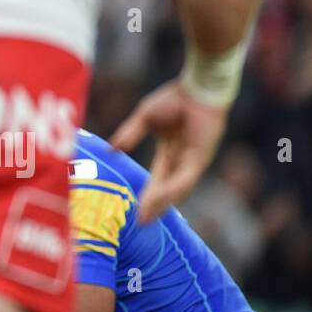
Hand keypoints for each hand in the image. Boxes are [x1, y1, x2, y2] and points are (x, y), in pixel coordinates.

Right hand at [110, 81, 228, 223]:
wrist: (195, 88)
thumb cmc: (174, 99)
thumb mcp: (144, 118)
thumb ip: (129, 134)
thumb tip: (112, 149)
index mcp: (170, 152)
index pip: (158, 179)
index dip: (147, 195)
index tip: (135, 210)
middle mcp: (182, 161)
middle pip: (167, 190)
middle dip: (154, 206)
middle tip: (140, 223)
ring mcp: (192, 161)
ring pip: (176, 189)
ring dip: (161, 203)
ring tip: (145, 215)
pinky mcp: (200, 158)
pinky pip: (184, 179)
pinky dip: (171, 189)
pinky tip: (158, 198)